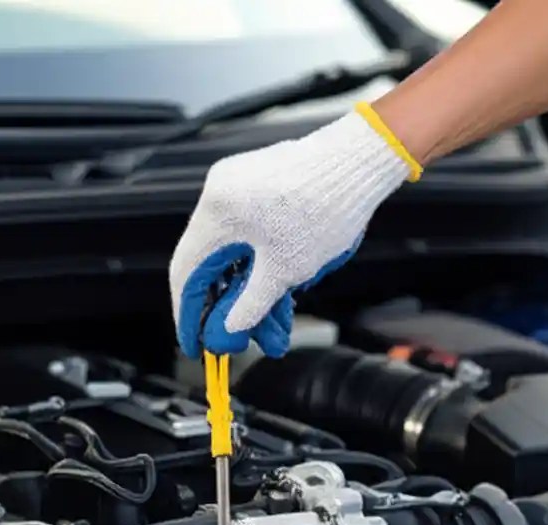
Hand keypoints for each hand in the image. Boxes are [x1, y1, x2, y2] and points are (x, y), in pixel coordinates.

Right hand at [168, 104, 417, 357]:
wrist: (362, 158)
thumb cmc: (326, 206)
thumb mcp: (286, 270)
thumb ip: (251, 303)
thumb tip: (231, 327)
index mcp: (216, 211)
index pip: (185, 272)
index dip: (189, 313)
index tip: (195, 342)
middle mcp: (220, 193)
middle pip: (210, 262)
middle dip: (229, 306)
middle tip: (242, 338)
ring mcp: (241, 185)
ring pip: (235, 250)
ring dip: (252, 289)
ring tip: (276, 324)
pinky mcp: (262, 184)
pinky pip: (251, 232)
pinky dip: (262, 264)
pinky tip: (282, 291)